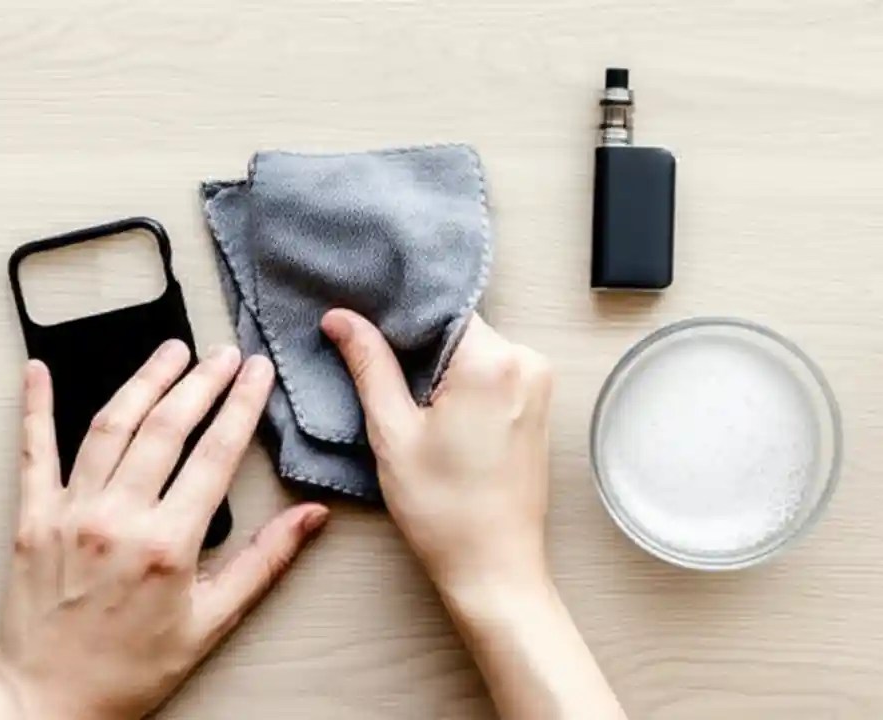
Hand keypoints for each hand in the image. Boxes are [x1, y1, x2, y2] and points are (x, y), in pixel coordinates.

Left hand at [0, 343, 328, 719]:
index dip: (241, 405)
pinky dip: (35, 407)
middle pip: (165, 427)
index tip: (256, 373)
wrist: (50, 704)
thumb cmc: (131, 671)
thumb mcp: (212, 622)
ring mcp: (70, 514)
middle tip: (222, 353)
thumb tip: (312, 517)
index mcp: (168, 544)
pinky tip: (39, 370)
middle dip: (200, 381)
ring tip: (169, 351)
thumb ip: (264, 561)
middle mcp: (118, 519)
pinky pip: (33, 452)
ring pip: (109, 426)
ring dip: (142, 380)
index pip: (216, 454)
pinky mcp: (32, 518)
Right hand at [320, 310, 552, 603]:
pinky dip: (460, 383)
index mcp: (492, 362)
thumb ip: (369, 365)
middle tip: (376, 370)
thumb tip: (344, 319)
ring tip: (406, 401)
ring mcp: (538, 383)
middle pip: (455, 328)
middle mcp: (526, 362)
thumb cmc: (445, 512)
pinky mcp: (537, 404)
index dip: (396, 317)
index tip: (362, 324)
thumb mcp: (393, 432)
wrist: (494, 568)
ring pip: (472, 350)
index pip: (436, 308)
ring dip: (438, 367)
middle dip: (415, 345)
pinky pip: (491, 372)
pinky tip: (435, 414)